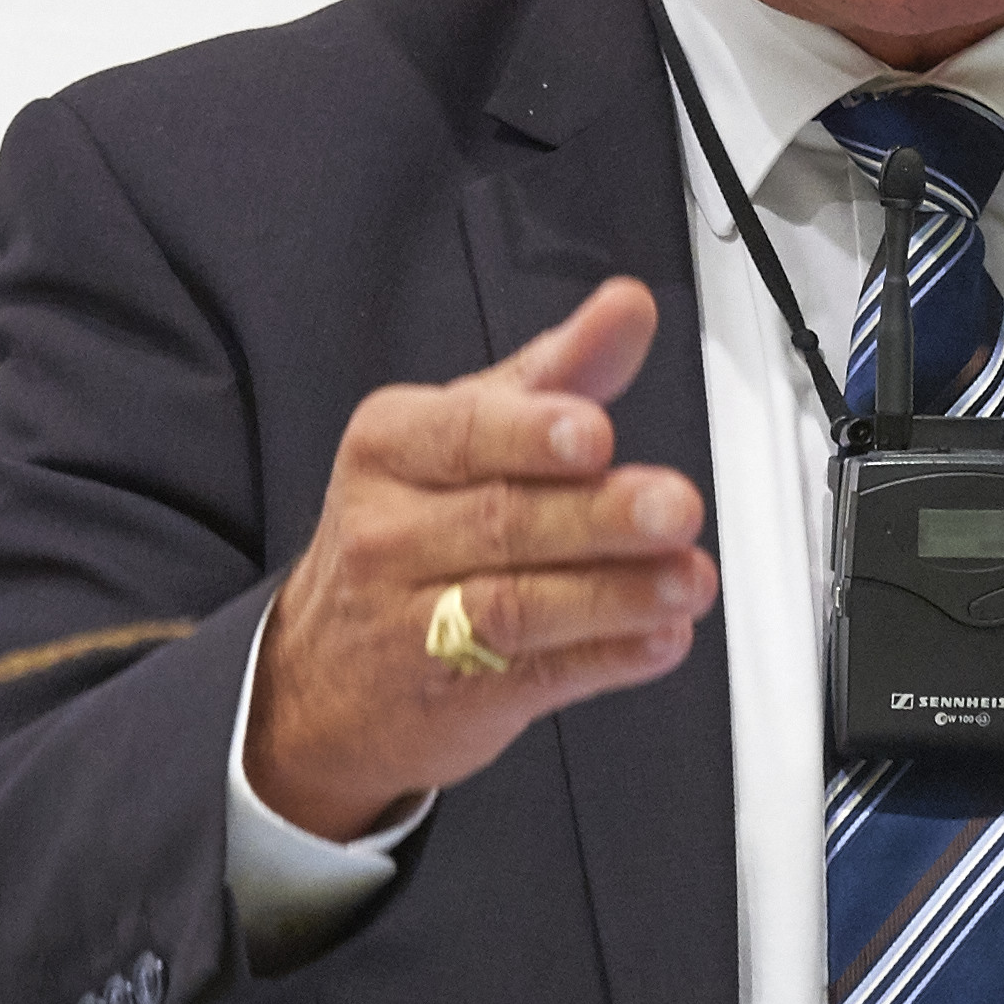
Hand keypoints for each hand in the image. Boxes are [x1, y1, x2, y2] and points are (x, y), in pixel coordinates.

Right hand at [243, 278, 716, 839]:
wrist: (318, 678)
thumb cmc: (404, 533)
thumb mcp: (457, 436)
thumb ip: (554, 373)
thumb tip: (628, 307)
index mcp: (391, 448)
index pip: (462, 433)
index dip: (532, 435)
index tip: (594, 433)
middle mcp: (390, 532)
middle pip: (503, 519)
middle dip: (597, 514)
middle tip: (672, 507)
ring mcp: (414, 622)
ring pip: (519, 604)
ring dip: (616, 593)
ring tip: (685, 579)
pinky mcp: (455, 696)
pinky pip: (538, 674)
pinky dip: (607, 657)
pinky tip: (660, 637)